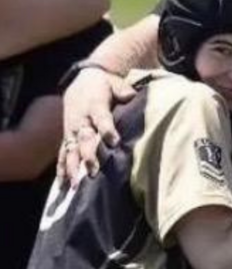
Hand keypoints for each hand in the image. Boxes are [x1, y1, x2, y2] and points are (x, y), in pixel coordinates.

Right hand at [57, 67, 134, 184]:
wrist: (82, 83)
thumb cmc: (105, 86)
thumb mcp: (115, 83)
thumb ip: (124, 91)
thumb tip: (132, 96)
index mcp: (95, 106)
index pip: (102, 119)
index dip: (107, 130)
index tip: (114, 142)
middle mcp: (81, 121)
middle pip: (85, 139)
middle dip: (88, 155)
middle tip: (93, 170)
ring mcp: (72, 131)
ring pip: (71, 151)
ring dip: (73, 168)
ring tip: (76, 185)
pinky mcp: (68, 138)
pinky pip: (63, 155)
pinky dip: (62, 169)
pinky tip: (63, 185)